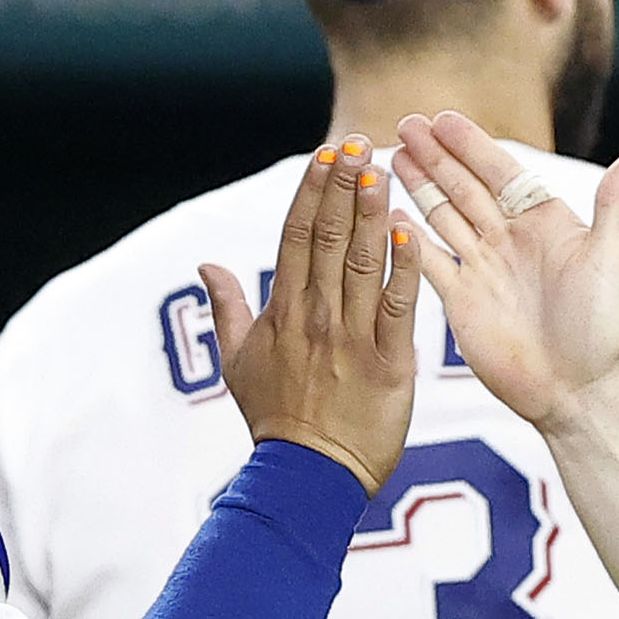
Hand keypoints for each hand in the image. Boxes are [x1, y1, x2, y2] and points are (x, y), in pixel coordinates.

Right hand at [209, 136, 425, 489]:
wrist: (307, 477)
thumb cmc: (275, 420)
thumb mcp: (238, 362)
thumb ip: (227, 307)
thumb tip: (208, 264)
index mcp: (282, 310)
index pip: (296, 235)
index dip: (312, 191)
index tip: (326, 154)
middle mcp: (315, 315)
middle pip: (327, 236)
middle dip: (343, 186)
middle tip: (359, 141)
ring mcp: (351, 337)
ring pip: (362, 261)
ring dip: (371, 212)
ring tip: (383, 169)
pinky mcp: (389, 363)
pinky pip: (398, 305)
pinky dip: (404, 265)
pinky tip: (410, 228)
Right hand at [392, 110, 618, 430]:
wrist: (575, 391)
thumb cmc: (601, 329)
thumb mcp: (610, 259)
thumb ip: (612, 206)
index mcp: (544, 223)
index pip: (501, 172)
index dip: (471, 145)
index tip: (443, 119)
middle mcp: (510, 240)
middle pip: (465, 186)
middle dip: (435, 155)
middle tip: (406, 123)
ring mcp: (483, 267)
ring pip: (443, 214)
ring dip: (419, 183)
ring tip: (392, 154)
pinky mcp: (460, 298)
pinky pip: (428, 258)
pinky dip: (407, 235)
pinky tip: (387, 210)